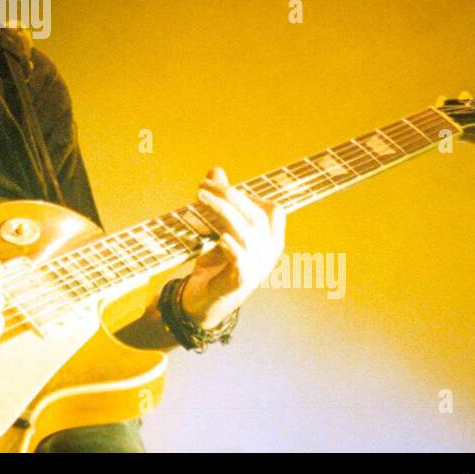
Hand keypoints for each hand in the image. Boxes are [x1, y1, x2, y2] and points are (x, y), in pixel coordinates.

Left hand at [184, 166, 285, 328]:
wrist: (205, 303)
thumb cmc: (217, 264)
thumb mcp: (220, 230)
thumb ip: (221, 202)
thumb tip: (215, 170)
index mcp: (270, 241)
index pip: (274, 212)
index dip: (252, 197)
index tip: (224, 188)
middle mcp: (268, 254)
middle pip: (256, 217)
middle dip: (231, 196)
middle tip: (203, 185)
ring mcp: (256, 269)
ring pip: (246, 234)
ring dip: (223, 211)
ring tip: (200, 197)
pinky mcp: (240, 282)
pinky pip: (241, 262)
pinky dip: (232, 248)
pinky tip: (220, 238)